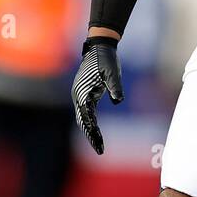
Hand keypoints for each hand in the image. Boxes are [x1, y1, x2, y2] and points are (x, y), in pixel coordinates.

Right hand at [71, 36, 122, 154]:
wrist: (99, 47)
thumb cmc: (106, 59)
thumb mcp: (112, 72)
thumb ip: (115, 86)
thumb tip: (118, 100)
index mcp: (84, 93)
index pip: (87, 118)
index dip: (93, 132)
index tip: (99, 144)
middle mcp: (78, 96)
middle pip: (82, 121)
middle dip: (91, 135)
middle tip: (100, 150)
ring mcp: (80, 95)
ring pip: (82, 118)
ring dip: (89, 131)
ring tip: (98, 145)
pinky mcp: (84, 93)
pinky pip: (85, 112)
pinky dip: (89, 122)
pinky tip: (95, 131)